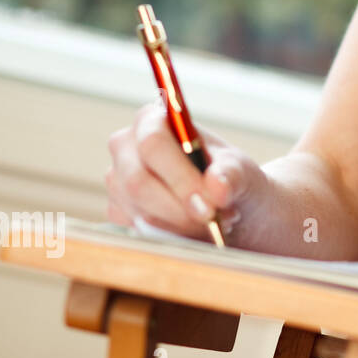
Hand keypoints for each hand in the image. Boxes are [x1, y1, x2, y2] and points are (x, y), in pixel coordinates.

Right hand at [104, 102, 269, 243]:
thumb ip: (231, 175)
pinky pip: (137, 231)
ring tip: (215, 221)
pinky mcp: (117, 211)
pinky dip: (171, 237)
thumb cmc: (231, 177)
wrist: (230, 205)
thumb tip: (216, 187)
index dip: (180, 177)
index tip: (208, 206)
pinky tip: (195, 232)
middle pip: (138, 182)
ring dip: (181, 225)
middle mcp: (126, 147)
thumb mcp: (241, 171)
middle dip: (180, 209)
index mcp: (152, 120)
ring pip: (139, 212)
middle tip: (215, 220)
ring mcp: (117, 181)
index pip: (153, 144)